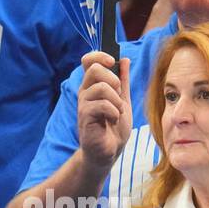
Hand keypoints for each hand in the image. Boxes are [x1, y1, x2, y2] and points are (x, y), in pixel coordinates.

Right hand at [77, 52, 131, 171]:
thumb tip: (124, 59)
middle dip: (113, 80)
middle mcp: (85, 92)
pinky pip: (102, 105)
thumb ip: (124, 81)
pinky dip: (114, 112)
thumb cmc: (114, 127)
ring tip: (117, 112)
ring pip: (101, 88)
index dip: (99, 56)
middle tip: (119, 95)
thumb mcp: (123, 100)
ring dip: (116, 100)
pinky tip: (113, 120)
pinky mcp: (85, 117)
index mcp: (93, 86)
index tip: (112, 61)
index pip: (88, 60)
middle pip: (94, 69)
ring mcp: (84, 104)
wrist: (109, 151)